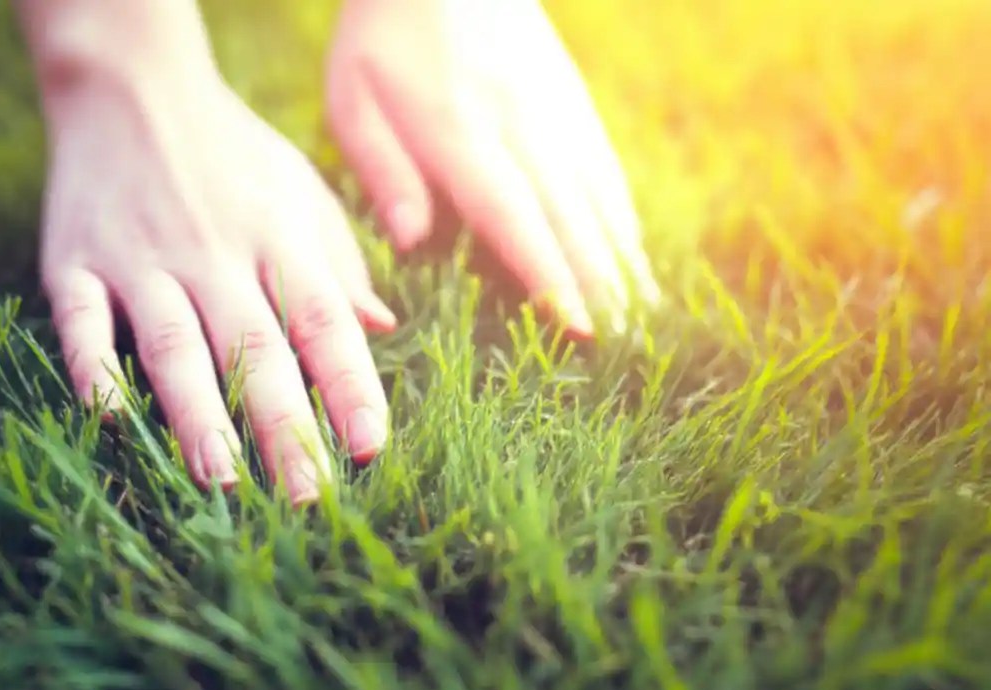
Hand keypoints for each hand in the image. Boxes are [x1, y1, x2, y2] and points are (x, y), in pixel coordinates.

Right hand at [37, 75, 395, 504]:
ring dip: (198, 415)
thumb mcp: (299, 190)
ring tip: (222, 479)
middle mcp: (214, 253)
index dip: (349, 384)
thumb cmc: (233, 151)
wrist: (130, 85)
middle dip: (284, 427)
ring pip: (175, 344)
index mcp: (277, 237)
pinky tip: (110, 419)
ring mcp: (141, 259)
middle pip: (256, 348)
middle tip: (307, 498)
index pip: (322, 320)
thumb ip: (339, 263)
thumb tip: (381, 330)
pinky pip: (83, 322)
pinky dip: (95, 369)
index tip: (372, 447)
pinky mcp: (76, 262)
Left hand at [326, 0, 661, 335]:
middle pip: (568, 214)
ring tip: (644, 312)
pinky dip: (623, 214)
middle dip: (599, 283)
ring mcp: (555, 110)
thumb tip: (411, 242)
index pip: (511, 215)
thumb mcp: (355, 97)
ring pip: (598, 194)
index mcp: (458, 132)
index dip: (547, 273)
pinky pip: (605, 166)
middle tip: (625, 343)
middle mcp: (520, 124)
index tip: (578, 326)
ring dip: (622, 256)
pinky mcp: (572, 99)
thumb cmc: (385, 35)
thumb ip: (384, 170)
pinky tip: (632, 249)